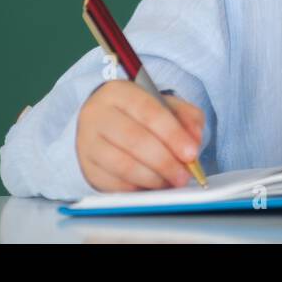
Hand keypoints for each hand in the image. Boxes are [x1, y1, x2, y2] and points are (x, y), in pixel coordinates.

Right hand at [75, 80, 204, 191]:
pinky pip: (113, 184)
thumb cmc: (139, 114)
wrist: (103, 122)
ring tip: (170, 182)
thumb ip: (186, 117)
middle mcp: (98, 115)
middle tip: (184, 175)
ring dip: (153, 178)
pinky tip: (152, 187)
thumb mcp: (165, 105)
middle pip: (134, 140)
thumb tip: (194, 140)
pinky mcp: (87, 167)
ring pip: (122, 165)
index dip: (173, 134)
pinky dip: (137, 188)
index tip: (191, 153)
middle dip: (164, 161)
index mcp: (119, 92)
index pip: (148, 111)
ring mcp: (87, 142)